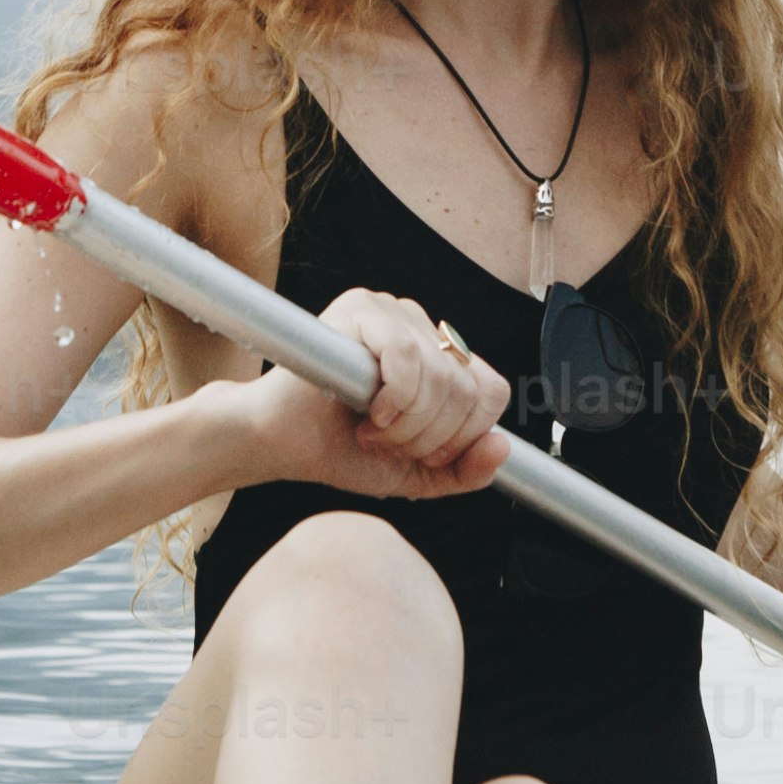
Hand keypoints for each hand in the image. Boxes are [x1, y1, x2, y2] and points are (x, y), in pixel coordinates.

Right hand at [210, 291, 511, 504]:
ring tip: (373, 430)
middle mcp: (422, 327)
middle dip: (430, 436)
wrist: (280, 444)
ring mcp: (392, 312)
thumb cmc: (341, 449)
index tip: (420, 454)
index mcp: (441, 357)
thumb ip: (465, 471)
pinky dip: (392, 397)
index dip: (462, 435)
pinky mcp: (361, 310)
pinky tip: (368, 411)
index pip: (491, 391)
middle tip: (388, 444)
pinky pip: (405, 354)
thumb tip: (502, 446)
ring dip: (408, 423)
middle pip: (467, 388)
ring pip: (441, 374)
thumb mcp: (417, 474)